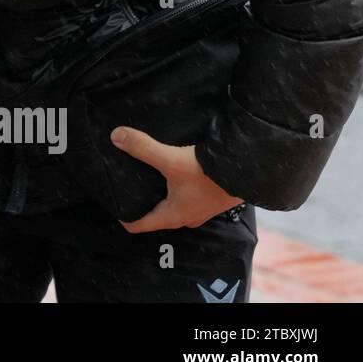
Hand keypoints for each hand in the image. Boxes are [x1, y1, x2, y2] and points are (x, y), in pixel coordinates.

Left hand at [111, 126, 242, 232]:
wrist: (251, 169)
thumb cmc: (209, 172)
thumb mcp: (171, 159)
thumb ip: (143, 148)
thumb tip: (116, 136)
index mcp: (174, 216)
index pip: (140, 225)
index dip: (123, 217)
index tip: (111, 205)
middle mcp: (188, 218)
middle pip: (157, 216)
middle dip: (142, 205)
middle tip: (126, 189)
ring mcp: (203, 210)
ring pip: (174, 207)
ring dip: (161, 197)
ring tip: (147, 179)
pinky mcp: (214, 199)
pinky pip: (189, 198)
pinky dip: (177, 190)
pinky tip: (174, 174)